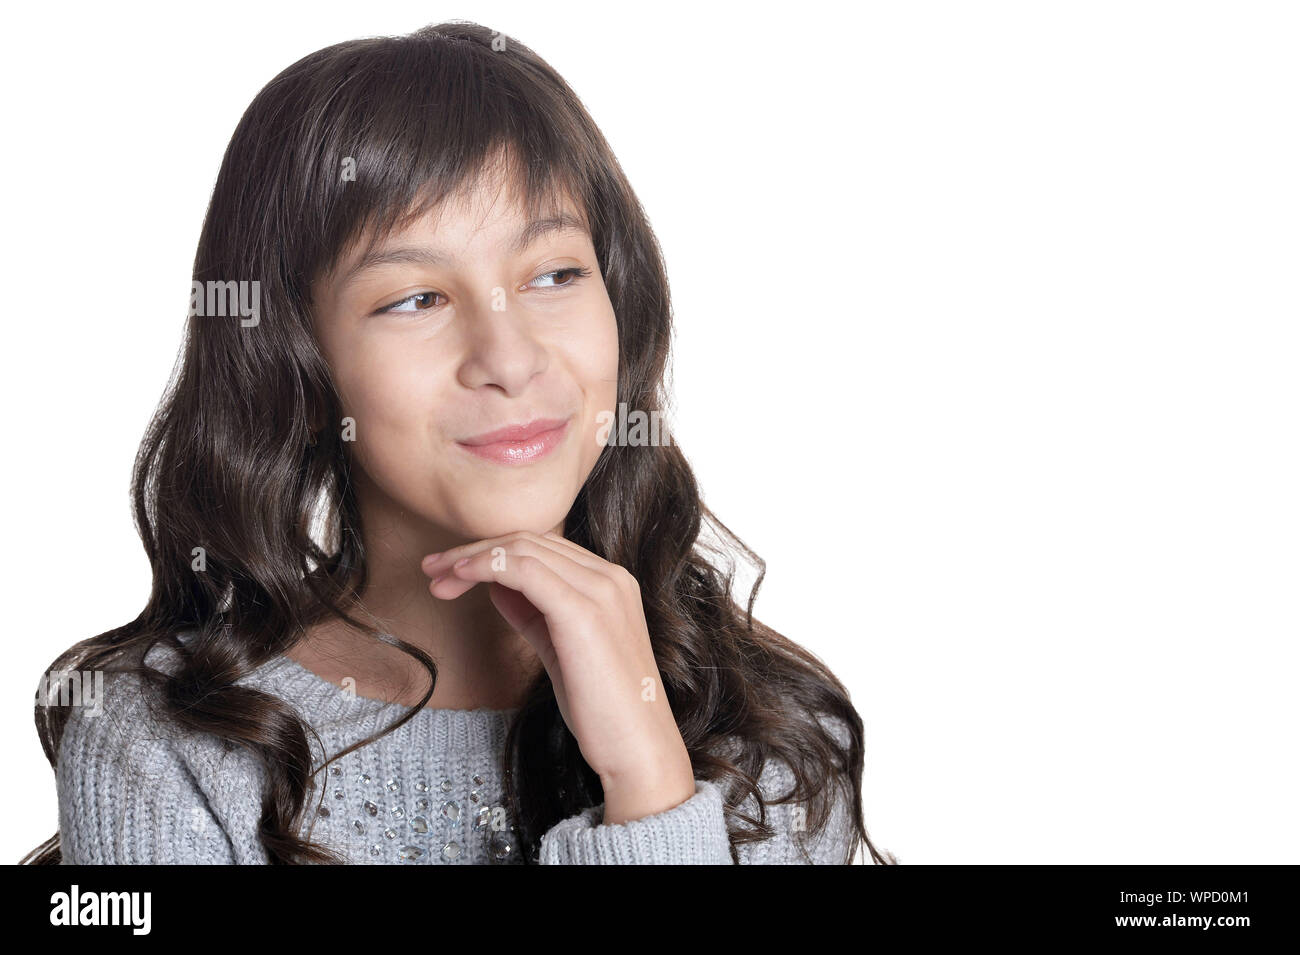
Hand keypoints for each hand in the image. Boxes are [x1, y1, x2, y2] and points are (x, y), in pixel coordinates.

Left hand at [421, 531, 695, 823]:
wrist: (639, 748)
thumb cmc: (603, 709)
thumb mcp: (561, 650)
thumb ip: (534, 614)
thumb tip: (497, 588)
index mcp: (610, 582)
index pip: (542, 547)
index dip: (490, 552)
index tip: (449, 571)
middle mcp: (610, 576)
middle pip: (529, 541)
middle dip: (473, 551)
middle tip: (431, 570)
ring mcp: (601, 590)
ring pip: (524, 549)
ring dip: (471, 558)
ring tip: (437, 578)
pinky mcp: (583, 612)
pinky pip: (525, 570)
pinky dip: (487, 566)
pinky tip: (460, 577)